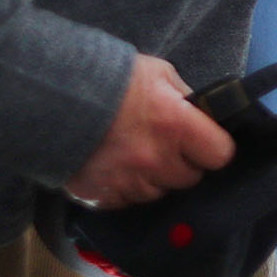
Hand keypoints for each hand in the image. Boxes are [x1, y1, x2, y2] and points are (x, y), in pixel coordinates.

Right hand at [66, 54, 234, 208]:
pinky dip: (124, 189)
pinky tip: (113, 166)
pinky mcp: (103, 197)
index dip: (214, 149)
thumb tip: (203, 114)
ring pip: (159, 193)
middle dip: (182, 163)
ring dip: (153, 178)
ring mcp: (129, 182)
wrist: (56, 97)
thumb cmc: (112, 80)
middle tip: (163, 145)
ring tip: (133, 153)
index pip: (220, 155)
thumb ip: (185, 98)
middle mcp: (156, 159)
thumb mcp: (159, 74)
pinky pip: (128, 201)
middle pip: (189, 178)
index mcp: (176, 126)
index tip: (206, 144)